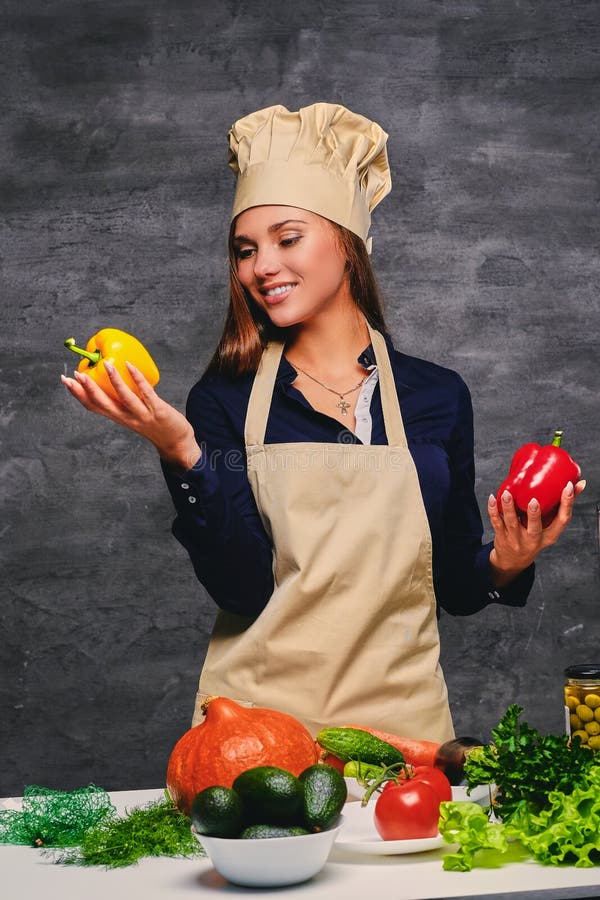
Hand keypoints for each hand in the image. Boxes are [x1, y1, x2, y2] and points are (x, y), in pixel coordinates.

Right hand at [61, 362, 200, 470]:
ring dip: (113, 380)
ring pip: (124, 397)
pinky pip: (145, 392)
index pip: (94, 407)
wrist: (177, 444)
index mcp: (119, 418)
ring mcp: (142, 415)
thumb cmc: (156, 426)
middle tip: (75, 374)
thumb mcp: (134, 415)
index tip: (66, 381)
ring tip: (104, 364)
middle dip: (87, 389)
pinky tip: (129, 365)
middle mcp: (127, 418)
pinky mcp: (157, 410)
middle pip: (103, 404)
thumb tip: (116, 380)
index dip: (79, 394)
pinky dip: (136, 378)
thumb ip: (124, 402)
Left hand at [488, 480, 585, 587]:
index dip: (567, 504)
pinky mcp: (502, 537)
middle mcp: (534, 540)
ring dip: (509, 508)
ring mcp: (516, 539)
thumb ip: (561, 506)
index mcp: (550, 535)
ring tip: (507, 493)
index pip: (562, 521)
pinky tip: (492, 498)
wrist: (513, 561)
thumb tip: (579, 484)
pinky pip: (496, 523)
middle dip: (534, 514)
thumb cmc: (535, 537)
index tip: (568, 486)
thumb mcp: (550, 527)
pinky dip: (493, 510)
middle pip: (535, 527)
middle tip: (533, 500)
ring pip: (512, 523)